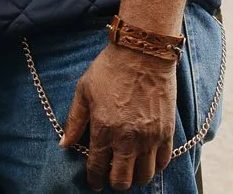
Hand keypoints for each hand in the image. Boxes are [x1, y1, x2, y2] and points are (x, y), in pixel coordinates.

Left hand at [61, 45, 176, 189]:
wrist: (142, 52)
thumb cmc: (110, 69)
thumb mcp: (84, 91)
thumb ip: (74, 121)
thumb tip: (64, 144)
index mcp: (103, 130)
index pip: (97, 168)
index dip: (94, 180)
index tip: (94, 182)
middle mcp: (127, 140)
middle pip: (122, 181)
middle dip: (114, 183)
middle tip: (111, 176)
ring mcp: (150, 138)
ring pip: (144, 177)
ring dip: (135, 177)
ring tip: (130, 169)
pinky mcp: (167, 132)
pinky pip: (163, 162)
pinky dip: (154, 166)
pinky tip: (147, 159)